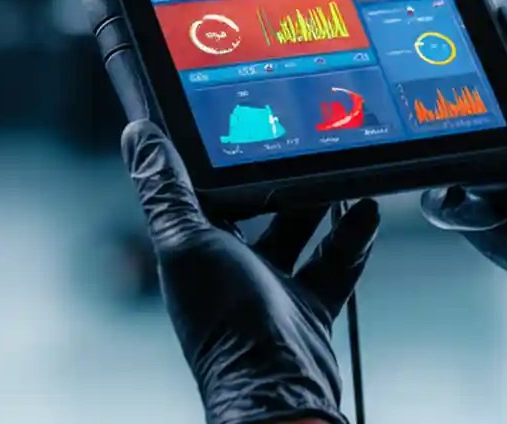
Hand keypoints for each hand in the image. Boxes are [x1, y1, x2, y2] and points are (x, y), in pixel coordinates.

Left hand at [121, 121, 377, 423]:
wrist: (279, 384)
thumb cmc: (225, 323)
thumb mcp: (187, 241)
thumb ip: (166, 190)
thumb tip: (140, 137)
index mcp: (194, 248)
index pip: (204, 190)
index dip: (221, 158)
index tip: (241, 121)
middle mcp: (231, 267)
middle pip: (257, 207)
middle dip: (279, 177)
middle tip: (302, 143)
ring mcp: (273, 287)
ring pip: (299, 230)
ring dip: (321, 201)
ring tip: (339, 170)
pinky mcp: (309, 305)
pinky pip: (334, 262)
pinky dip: (352, 236)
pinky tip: (365, 211)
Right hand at [421, 0, 506, 352]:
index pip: (479, 69)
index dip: (459, 54)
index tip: (438, 34)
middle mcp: (497, 137)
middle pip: (446, 106)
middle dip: (435, 103)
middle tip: (428, 98)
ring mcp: (478, 174)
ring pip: (434, 151)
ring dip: (448, 155)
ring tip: (477, 166)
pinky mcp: (465, 210)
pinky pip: (434, 196)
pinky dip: (450, 200)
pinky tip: (473, 197)